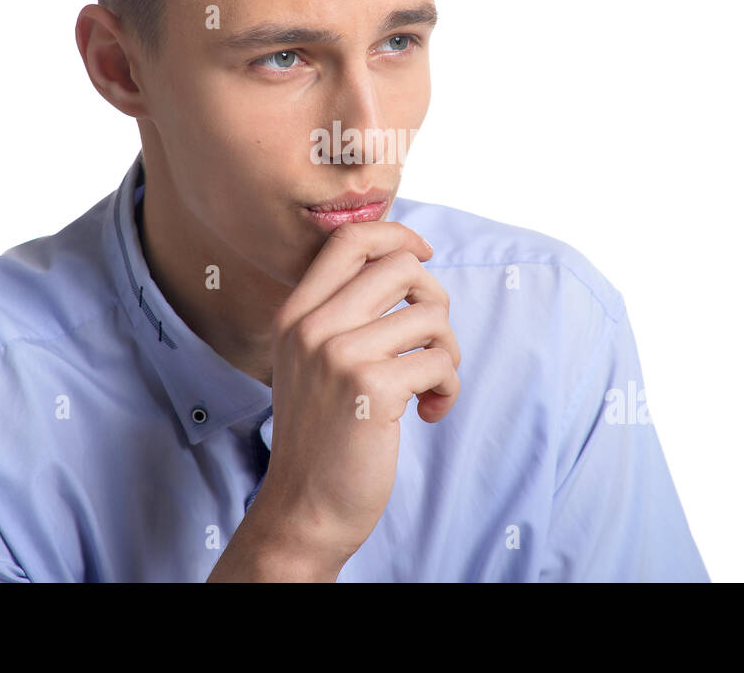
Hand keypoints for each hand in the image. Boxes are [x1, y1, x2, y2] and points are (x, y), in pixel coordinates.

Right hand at [241, 220, 460, 575]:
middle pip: (401, 266)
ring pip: (432, 315)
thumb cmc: (323, 435)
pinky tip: (429, 412)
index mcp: (295, 314)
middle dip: (435, 299)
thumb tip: (407, 262)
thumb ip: (340, 314)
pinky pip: (440, 361)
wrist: (305, 508)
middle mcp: (311, 327)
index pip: (349, 239)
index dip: (398, 234)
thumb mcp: (311, 362)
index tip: (424, 252)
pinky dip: (448, 388)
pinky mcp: (371, 387)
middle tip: (430, 340)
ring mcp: (339, 355)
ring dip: (448, 352)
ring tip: (429, 384)